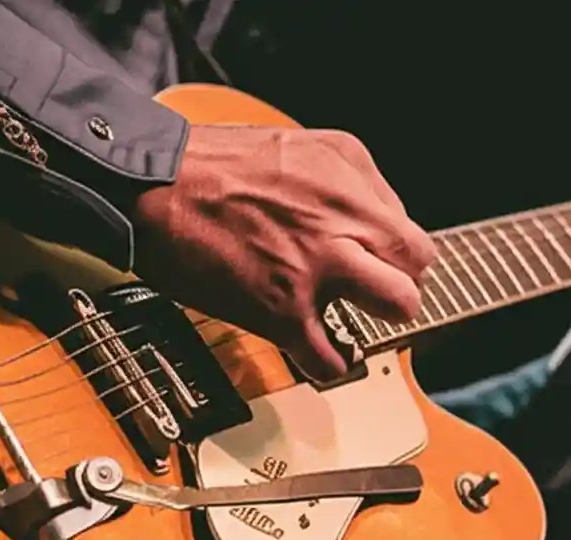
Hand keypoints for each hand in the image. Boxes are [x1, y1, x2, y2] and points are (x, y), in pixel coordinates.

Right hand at [131, 125, 434, 379]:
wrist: (154, 189)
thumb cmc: (211, 166)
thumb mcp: (299, 145)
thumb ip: (349, 181)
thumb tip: (375, 218)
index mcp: (348, 177)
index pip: (410, 230)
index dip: (398, 254)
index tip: (382, 264)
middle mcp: (344, 219)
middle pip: (417, 267)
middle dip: (400, 283)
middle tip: (375, 293)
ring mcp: (319, 268)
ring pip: (399, 307)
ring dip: (380, 321)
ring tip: (354, 322)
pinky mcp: (284, 312)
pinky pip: (332, 359)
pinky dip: (330, 364)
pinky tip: (319, 352)